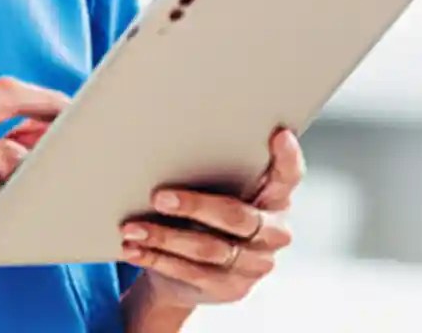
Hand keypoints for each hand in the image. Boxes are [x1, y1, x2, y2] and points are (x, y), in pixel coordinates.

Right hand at [0, 77, 68, 294]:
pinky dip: (1, 203)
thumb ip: (2, 148)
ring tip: (40, 190)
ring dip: (31, 171)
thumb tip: (48, 130)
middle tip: (78, 131)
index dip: (45, 96)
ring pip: (4, 153)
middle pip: (2, 96)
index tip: (77, 112)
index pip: (4, 90)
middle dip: (48, 109)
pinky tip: (1, 214)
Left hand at [121, 129, 304, 308]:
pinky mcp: (231, 288)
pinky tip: (133, 249)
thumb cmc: (203, 215)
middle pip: (237, 216)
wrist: (191, 272)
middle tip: (158, 196)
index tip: (278, 134)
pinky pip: (190, 272)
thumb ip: (213, 171)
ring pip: (207, 248)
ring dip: (164, 237)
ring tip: (132, 228)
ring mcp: (255, 264)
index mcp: (276, 199)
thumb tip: (170, 143)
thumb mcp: (213, 191)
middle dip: (195, 206)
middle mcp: (274, 233)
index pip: (288, 176)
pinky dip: (157, 259)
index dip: (288, 157)